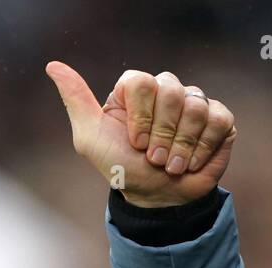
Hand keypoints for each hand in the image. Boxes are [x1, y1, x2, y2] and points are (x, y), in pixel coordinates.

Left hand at [45, 61, 235, 207]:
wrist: (156, 198)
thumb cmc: (121, 168)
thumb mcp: (90, 139)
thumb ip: (75, 101)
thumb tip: (53, 66)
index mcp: (134, 92)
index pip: (141, 81)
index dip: (141, 116)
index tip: (134, 143)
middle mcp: (164, 91)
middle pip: (171, 92)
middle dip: (161, 135)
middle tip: (153, 158)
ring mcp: (193, 103)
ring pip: (195, 106)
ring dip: (181, 146)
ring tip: (171, 164)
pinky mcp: (219, 119)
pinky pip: (219, 119)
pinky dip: (202, 148)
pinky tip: (192, 162)